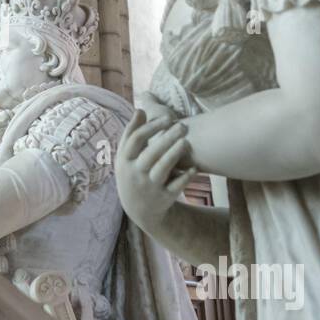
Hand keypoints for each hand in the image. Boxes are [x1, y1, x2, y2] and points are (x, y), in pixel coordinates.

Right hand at [115, 109, 198, 230]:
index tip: (167, 117)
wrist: (138, 210)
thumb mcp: (126, 157)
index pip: (135, 139)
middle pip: (151, 153)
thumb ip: (132, 133)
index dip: (151, 126)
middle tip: (183, 126)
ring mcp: (149, 187)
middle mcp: (135, 174)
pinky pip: (176, 186)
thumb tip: (140, 109)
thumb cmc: (133, 174)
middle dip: (167, 138)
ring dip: (175, 154)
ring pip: (163, 168)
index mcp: (124, 161)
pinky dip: (185, 177)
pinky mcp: (163, 198)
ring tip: (186, 142)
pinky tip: (194, 168)